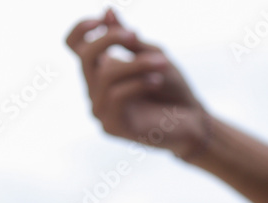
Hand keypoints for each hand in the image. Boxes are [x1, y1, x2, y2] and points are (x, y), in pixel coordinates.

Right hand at [65, 9, 208, 157]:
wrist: (194, 121)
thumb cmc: (173, 89)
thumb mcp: (153, 56)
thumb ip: (129, 39)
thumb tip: (107, 11)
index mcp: (101, 70)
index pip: (74, 46)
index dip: (82, 29)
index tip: (102, 20)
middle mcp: (95, 90)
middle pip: (85, 58)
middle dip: (109, 40)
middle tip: (135, 36)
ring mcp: (101, 109)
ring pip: (105, 76)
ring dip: (136, 65)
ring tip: (162, 63)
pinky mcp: (112, 126)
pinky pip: (116, 97)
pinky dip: (138, 84)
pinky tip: (157, 82)